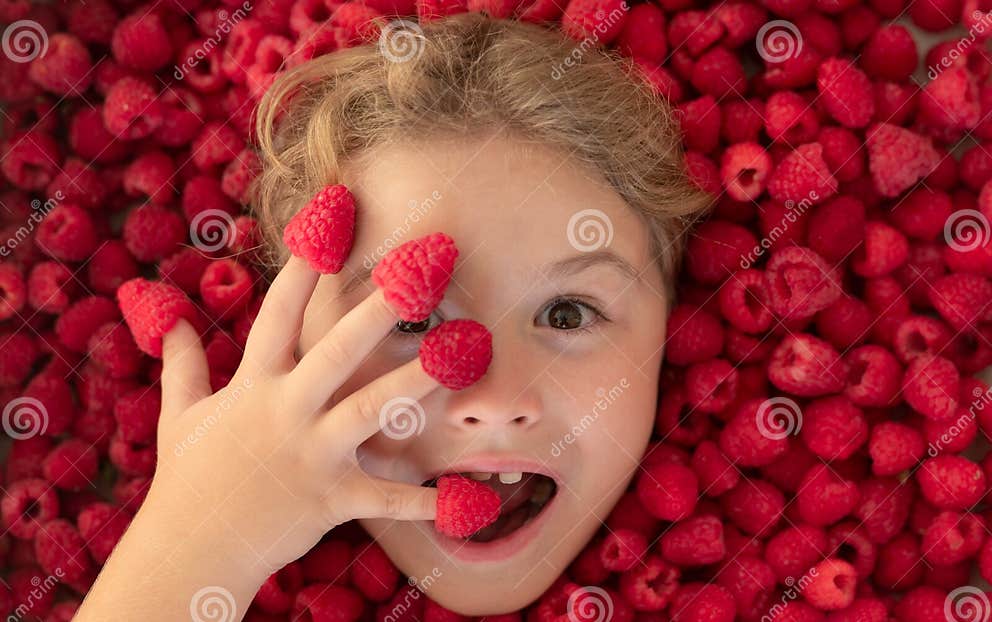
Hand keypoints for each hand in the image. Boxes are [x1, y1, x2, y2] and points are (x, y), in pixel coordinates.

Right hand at [146, 254, 439, 577]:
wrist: (190, 549)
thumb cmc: (188, 477)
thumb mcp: (178, 414)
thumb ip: (181, 363)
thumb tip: (169, 319)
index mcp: (253, 385)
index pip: (279, 312)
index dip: (305, 263)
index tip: (331, 215)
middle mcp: (286, 412)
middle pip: (337, 351)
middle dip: (379, 309)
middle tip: (420, 270)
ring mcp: (312, 455)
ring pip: (371, 410)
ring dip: (417, 380)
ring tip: (459, 349)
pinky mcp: (333, 499)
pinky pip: (386, 498)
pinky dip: (424, 501)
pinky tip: (465, 496)